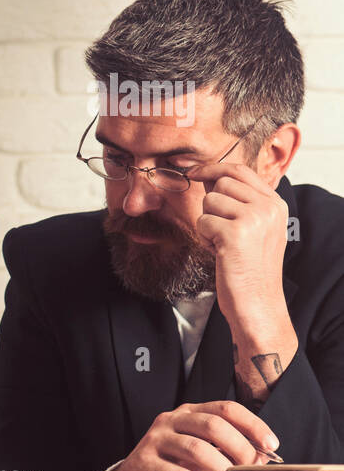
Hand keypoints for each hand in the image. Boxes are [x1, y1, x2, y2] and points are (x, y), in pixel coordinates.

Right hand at [103, 400, 279, 470]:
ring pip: (197, 449)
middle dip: (240, 449)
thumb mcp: (203, 460)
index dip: (253, 425)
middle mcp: (169, 421)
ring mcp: (154, 440)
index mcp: (188, 414)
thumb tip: (262, 458)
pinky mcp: (145, 463)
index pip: (225, 408)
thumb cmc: (172, 470)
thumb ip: (228, 454)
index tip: (272, 445)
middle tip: (252, 470)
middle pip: (212, 425)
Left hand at [187, 162, 288, 327]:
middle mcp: (269, 207)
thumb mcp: (252, 229)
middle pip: (222, 183)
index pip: (241, 171)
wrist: (257, 302)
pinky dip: (204, 239)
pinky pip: (202, 221)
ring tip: (223, 245)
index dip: (213, 168)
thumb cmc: (248, 268)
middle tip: (220, 232)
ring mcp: (255, 218)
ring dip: (208, 224)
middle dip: (211, 206)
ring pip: (209, 201)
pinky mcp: (236, 233)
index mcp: (275, 204)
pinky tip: (220, 254)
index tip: (194, 172)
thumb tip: (210, 177)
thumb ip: (237, 202)